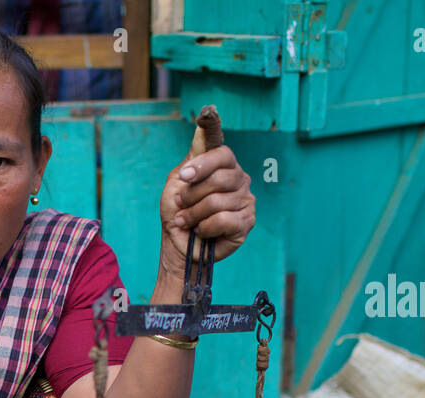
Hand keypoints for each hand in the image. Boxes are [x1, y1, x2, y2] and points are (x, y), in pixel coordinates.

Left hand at [158, 142, 255, 280]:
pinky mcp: (247, 222)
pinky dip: (204, 228)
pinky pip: (222, 220)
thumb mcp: (178, 181)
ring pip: (216, 201)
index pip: (221, 153)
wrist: (177, 244)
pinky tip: (201, 231)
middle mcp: (239, 179)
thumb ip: (191, 158)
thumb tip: (202, 125)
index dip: (203, 163)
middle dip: (191, 195)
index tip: (185, 175)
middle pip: (217, 178)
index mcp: (224, 166)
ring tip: (187, 221)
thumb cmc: (178, 211)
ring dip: (193, 214)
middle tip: (181, 205)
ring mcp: (246, 200)